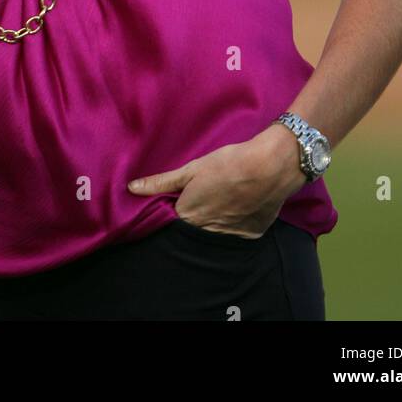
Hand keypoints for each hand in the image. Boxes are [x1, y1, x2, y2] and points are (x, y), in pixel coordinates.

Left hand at [127, 125, 307, 238]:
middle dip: (192, 220)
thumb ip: (161, 182)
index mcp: (189, 215)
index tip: (177, 201)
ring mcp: (230, 237)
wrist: (269, 167)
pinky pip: (236, 234)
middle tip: (203, 200)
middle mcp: (207, 233)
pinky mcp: (250, 235)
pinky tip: (238, 207)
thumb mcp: (192, 169)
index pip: (173, 222)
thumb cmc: (228, 164)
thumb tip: (131, 188)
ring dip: (213, 224)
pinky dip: (234, 224)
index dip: (174, 211)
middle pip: (193, 231)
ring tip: (221, 202)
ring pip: (214, 235)